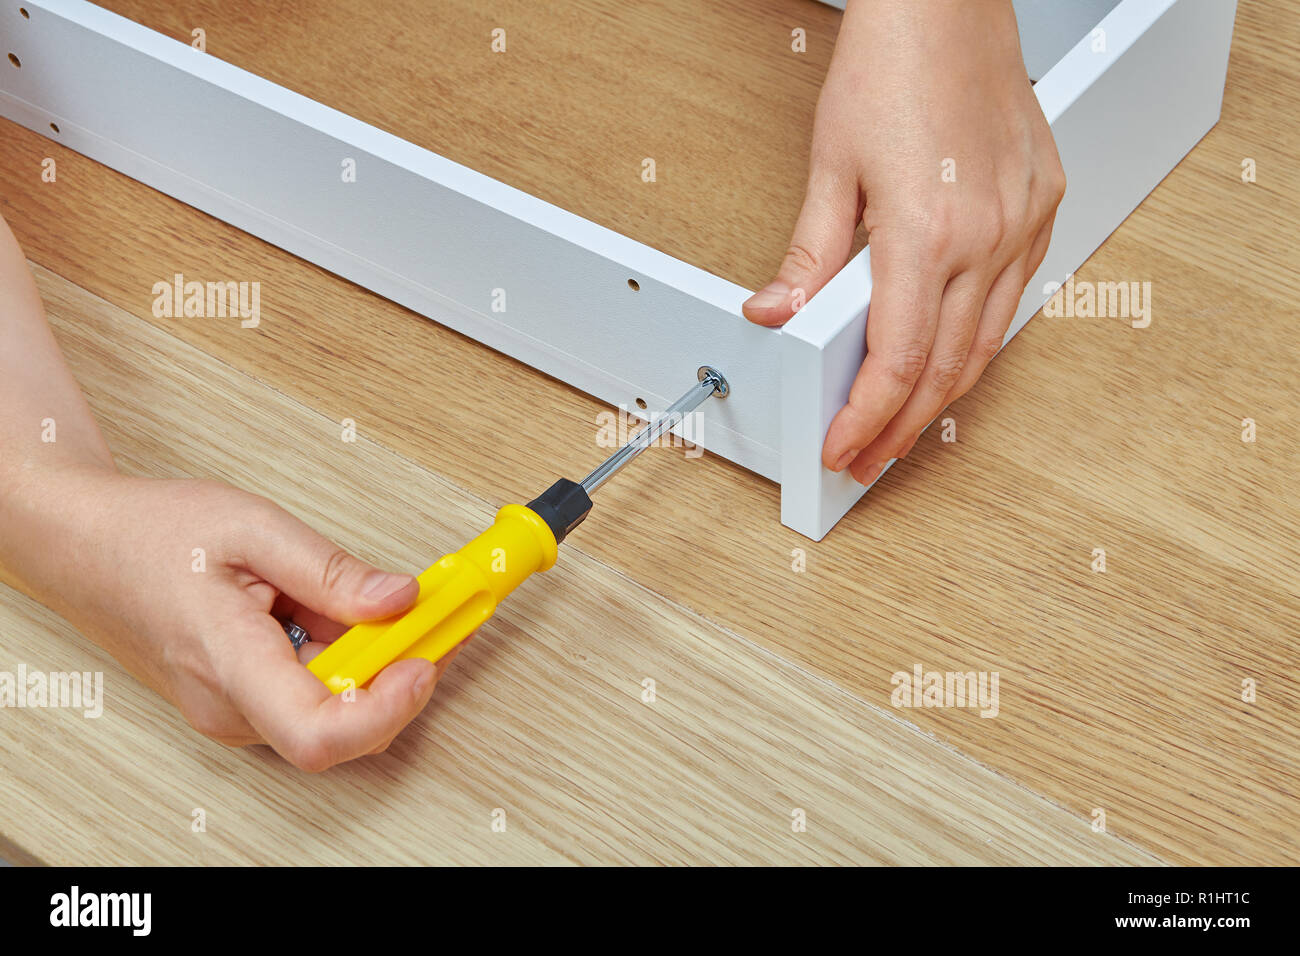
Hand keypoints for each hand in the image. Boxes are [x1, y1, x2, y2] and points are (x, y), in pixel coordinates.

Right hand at [9, 466, 453, 770]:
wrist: (87, 549)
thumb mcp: (251, 526)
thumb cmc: (154, 535)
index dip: (388, 709)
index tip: (427, 657)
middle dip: (403, 671)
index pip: (318, 734)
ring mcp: (236, 713)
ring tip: (394, 601)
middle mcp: (231, 708)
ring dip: (380, 663)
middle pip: (344, 726)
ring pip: (337, 712)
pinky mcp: (246, 705)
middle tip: (442, 611)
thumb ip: (330, 570)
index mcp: (227, 663)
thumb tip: (402, 599)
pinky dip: (353, 660)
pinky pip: (316, 697)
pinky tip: (357, 614)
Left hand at [744, 0, 1065, 483]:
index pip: (897, 360)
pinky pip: (1013, 296)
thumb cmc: (892, 65)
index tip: (843, 449)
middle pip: (946, 368)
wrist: (949, 3)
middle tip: (869, 459)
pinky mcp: (1044, 205)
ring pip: (987, 342)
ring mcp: (1025, 222)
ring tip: (902, 426)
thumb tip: (774, 312)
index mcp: (927, 231)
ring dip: (942, 394)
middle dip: (903, 427)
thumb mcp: (830, 166)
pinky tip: (951, 357)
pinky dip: (978, 339)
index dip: (867, 418)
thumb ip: (808, 256)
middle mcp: (987, 235)